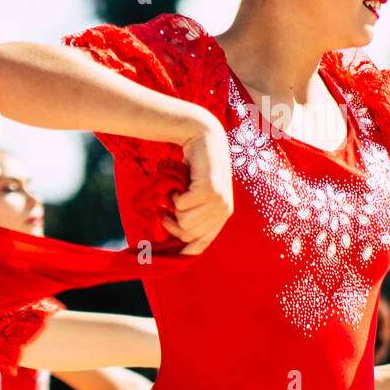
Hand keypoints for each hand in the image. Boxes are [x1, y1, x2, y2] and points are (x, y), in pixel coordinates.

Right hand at [163, 119, 232, 254]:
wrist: (203, 137)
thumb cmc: (194, 167)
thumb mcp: (194, 195)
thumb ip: (190, 215)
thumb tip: (174, 243)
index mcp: (221, 215)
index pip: (201, 244)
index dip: (182, 251)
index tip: (165, 253)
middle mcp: (224, 211)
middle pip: (187, 235)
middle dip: (170, 223)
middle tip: (165, 208)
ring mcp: (219, 202)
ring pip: (184, 223)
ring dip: (172, 208)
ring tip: (175, 193)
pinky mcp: (210, 191)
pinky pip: (181, 206)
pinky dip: (173, 195)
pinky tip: (179, 184)